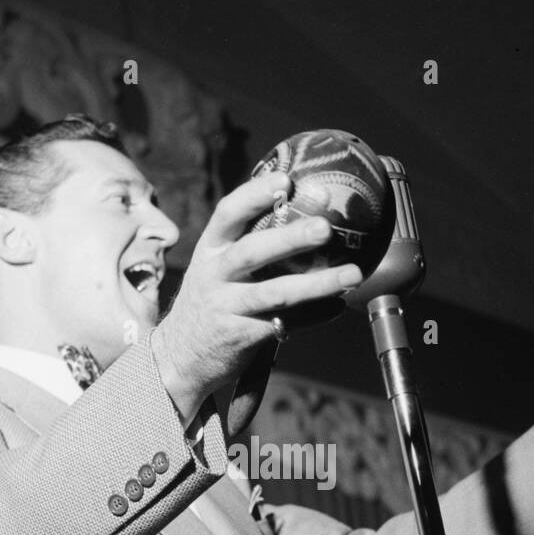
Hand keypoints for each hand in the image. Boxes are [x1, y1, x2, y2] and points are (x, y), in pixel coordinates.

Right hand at [150, 172, 361, 423]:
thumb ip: (250, 241)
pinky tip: (339, 306)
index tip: (286, 179)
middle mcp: (215, 275)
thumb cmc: (213, 298)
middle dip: (290, 238)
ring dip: (316, 284)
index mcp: (211, 248)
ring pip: (275, 294)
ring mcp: (227, 307)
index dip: (256, 194)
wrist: (181, 355)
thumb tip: (308, 210)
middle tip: (325, 228)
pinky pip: (285, 324)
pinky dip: (315, 315)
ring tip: (352, 274)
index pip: (229, 213)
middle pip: (253, 252)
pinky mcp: (242, 336)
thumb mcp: (217, 265)